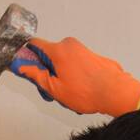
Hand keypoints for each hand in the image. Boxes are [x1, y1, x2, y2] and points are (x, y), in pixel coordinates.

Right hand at [10, 36, 139, 116]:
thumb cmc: (87, 92)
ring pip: (63, 62)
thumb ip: (36, 75)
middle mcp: (70, 45)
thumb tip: (23, 67)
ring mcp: (83, 50)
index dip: (26, 55)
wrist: (115, 92)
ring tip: (68, 94)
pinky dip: (73, 76)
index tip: (24, 66)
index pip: (35, 44)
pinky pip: (75, 64)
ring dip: (61, 77)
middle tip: (50, 91)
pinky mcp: (92, 57)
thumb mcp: (54, 88)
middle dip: (47, 72)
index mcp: (58, 50)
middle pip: (49, 55)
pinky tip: (79, 91)